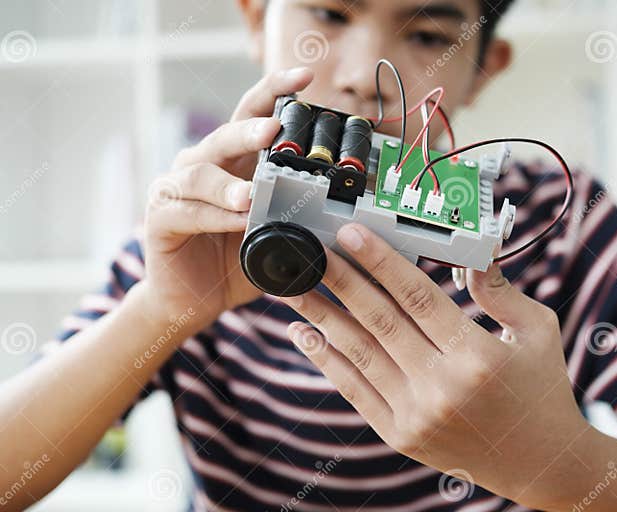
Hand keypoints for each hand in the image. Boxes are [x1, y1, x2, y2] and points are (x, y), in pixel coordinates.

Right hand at [142, 67, 313, 326]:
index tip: (304, 76)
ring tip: (251, 195)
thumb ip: (300, 212)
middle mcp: (202, 165)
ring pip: (200, 173)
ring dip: (228, 183)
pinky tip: (235, 220)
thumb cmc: (237, 260)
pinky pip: (187, 211)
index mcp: (234, 161)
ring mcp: (176, 189)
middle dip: (251, 129)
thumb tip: (350, 204)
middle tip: (275, 129)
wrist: (194, 299)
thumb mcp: (276, 232)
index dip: (275, 92)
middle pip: (225, 136)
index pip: (253, 115)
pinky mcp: (160, 218)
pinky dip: (213, 215)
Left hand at [278, 223, 591, 509]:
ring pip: (357, 352)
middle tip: (309, 249)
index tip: (351, 233)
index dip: (380, 261)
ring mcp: (416, 414)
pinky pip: (354, 389)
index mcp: (477, 355)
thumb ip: (500, 291)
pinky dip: (325, 359)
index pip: (417, 296)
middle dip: (339, 279)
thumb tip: (472, 252)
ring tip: (292, 284)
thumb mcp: (537, 332)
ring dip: (320, 315)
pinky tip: (304, 333)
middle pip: (378, 319)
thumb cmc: (542, 390)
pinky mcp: (399, 434)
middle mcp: (441, 386)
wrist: (540, 464)